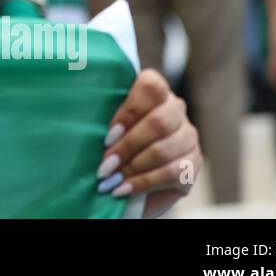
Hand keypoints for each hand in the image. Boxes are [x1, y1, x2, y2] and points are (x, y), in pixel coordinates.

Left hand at [97, 69, 202, 217]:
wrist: (133, 175)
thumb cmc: (113, 142)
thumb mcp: (107, 126)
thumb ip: (102, 119)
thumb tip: (82, 124)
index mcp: (154, 92)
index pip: (151, 86)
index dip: (129, 111)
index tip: (108, 135)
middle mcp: (176, 109)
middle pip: (159, 121)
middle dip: (128, 145)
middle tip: (105, 163)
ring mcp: (188, 136)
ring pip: (164, 148)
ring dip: (133, 166)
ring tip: (111, 179)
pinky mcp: (194, 163)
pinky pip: (173, 172)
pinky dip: (144, 182)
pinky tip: (124, 189)